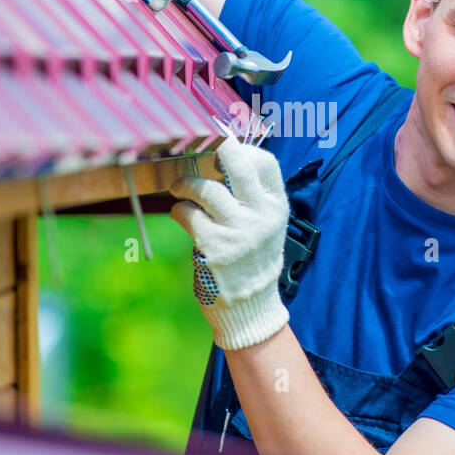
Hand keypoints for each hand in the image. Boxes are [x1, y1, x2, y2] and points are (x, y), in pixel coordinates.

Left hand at [169, 133, 289, 349]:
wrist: (250, 306)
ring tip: (179, 188)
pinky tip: (181, 215)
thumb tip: (222, 157)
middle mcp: (260, 216)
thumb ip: (251, 196)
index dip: (242, 148)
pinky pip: (187, 213)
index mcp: (276, 207)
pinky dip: (178, 210)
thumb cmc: (252, 258)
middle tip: (203, 148)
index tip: (224, 148)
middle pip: (238, 165)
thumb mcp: (265, 225)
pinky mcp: (214, 247)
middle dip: (217, 149)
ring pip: (204, 189)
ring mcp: (238, 232)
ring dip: (185, 185)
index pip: (265, 163)